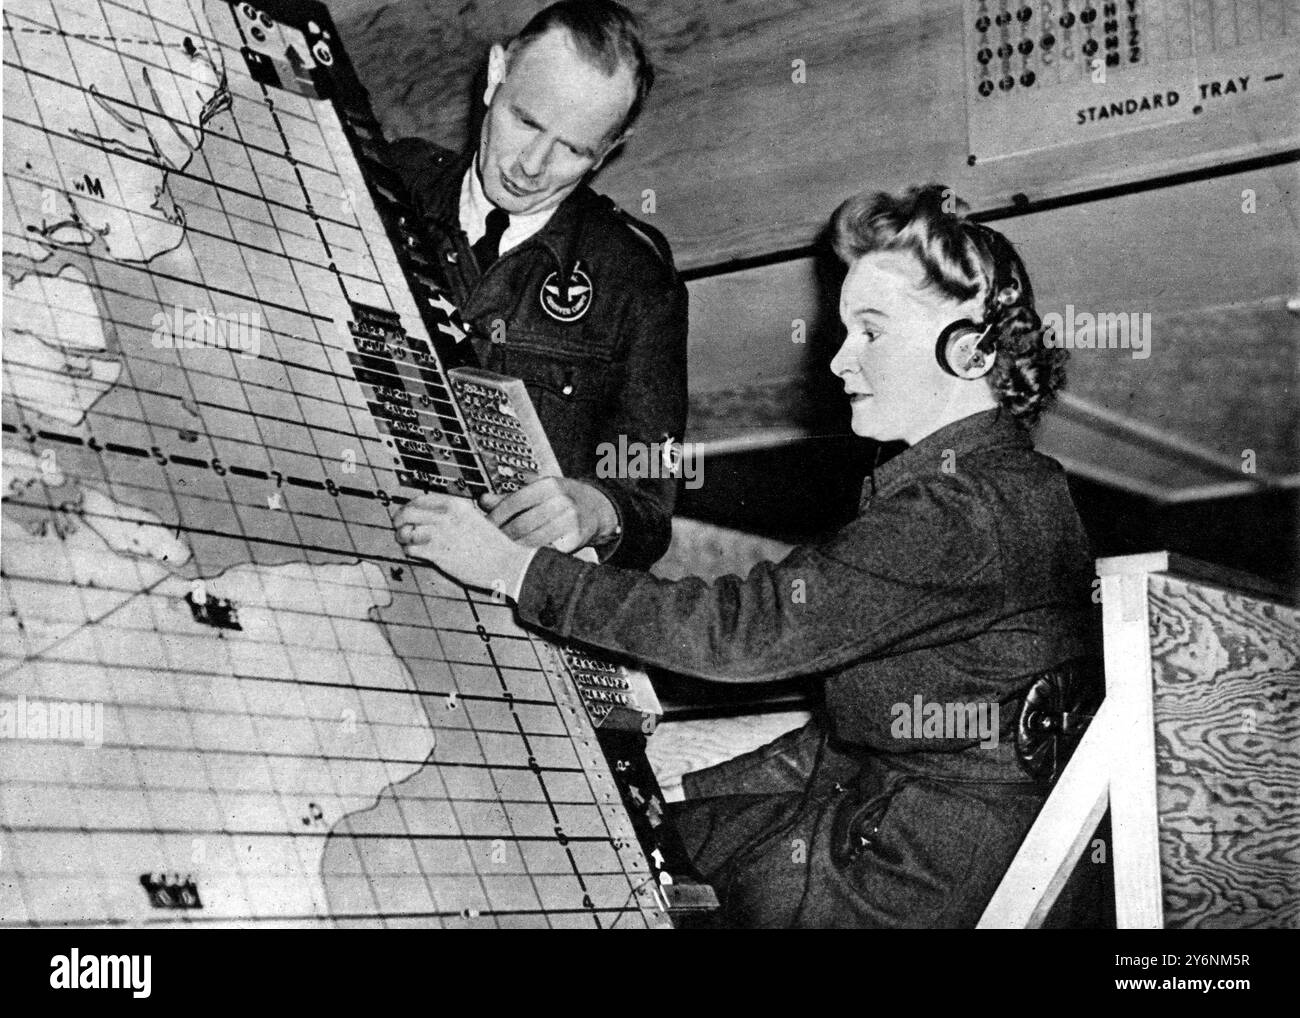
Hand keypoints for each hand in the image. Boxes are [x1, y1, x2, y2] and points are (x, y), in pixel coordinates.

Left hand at [394, 493, 534, 594]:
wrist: (507, 562)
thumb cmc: (493, 545)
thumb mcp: (473, 518)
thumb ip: (453, 515)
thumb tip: (429, 516)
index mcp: (455, 505)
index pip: (420, 499)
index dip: (408, 507)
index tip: (406, 514)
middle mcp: (445, 517)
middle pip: (407, 512)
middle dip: (399, 521)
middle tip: (400, 528)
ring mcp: (441, 535)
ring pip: (406, 531)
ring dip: (402, 538)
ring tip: (408, 542)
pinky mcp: (438, 554)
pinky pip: (411, 549)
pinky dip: (409, 551)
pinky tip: (416, 553)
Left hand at [479, 476, 617, 552]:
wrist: (597, 509)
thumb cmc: (562, 499)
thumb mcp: (539, 491)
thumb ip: (509, 498)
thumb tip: (482, 501)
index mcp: (549, 485)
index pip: (514, 502)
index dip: (496, 518)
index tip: (484, 529)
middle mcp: (561, 501)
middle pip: (522, 524)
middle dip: (502, 537)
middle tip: (489, 546)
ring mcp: (571, 521)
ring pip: (533, 540)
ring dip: (515, 549)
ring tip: (502, 553)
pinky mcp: (576, 540)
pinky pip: (547, 551)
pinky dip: (532, 555)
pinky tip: (522, 558)